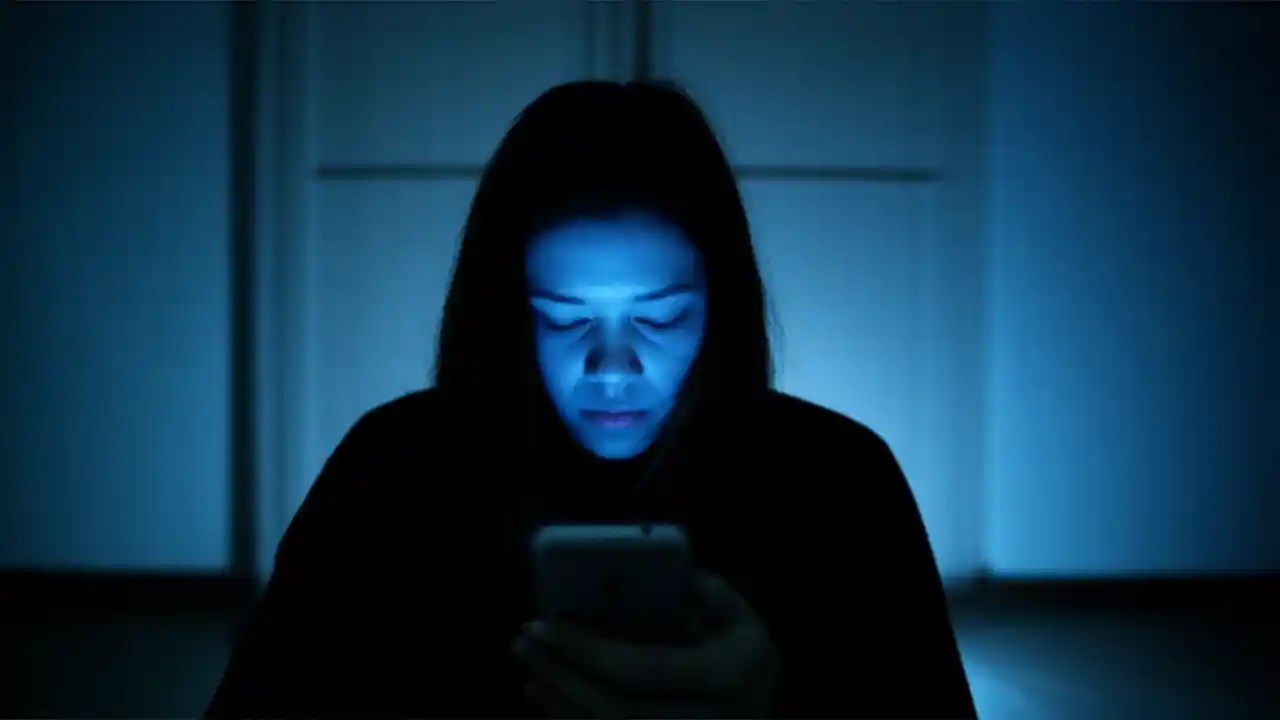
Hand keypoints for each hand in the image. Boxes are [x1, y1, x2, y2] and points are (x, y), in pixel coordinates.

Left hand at [510, 569, 778, 718]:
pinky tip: (546, 694)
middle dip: (562, 675)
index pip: (644, 670)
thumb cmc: (748, 667)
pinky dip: (568, 717)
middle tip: (525, 641)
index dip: (590, 650)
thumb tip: (675, 577)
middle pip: (613, 708)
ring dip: (557, 698)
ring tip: (529, 664)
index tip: (549, 623)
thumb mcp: (747, 624)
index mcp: (726, 679)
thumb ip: (714, 597)